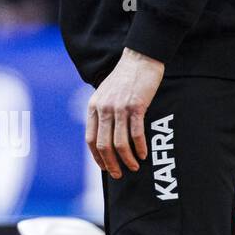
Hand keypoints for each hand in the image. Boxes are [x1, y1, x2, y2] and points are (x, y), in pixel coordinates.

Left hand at [86, 47, 164, 178]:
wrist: (139, 60)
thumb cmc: (125, 79)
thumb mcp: (106, 95)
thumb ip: (103, 112)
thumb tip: (106, 136)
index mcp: (93, 107)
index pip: (90, 139)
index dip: (97, 157)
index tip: (104, 168)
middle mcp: (103, 109)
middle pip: (103, 144)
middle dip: (111, 163)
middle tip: (119, 174)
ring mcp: (119, 108)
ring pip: (119, 142)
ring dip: (127, 159)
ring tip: (134, 167)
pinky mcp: (136, 106)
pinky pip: (136, 133)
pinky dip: (140, 147)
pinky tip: (143, 155)